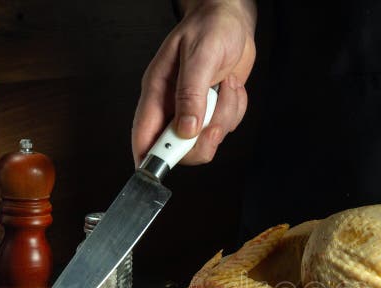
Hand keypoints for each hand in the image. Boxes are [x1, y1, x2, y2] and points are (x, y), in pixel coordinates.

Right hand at [131, 0, 255, 166]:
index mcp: (157, 92)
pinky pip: (227, 127)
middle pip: (180, 149)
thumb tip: (185, 129)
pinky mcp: (215, 111)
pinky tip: (230, 85)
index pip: (145, 135)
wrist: (234, 21)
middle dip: (203, 141)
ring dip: (224, 117)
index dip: (148, 158)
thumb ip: (190, 95)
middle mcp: (173, 106)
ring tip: (224, 87)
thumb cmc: (209, 29)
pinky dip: (235, 109)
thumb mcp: (198, 57)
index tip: (156, 173)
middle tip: (214, 124)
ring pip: (208, 140)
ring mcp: (195, 110)